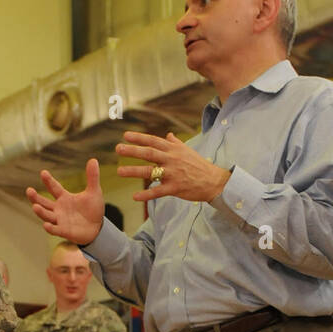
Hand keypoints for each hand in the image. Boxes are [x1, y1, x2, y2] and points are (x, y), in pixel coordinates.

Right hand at [26, 158, 103, 244]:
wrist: (97, 228)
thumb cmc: (93, 210)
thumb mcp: (94, 192)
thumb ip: (92, 177)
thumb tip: (93, 159)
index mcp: (64, 197)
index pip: (54, 187)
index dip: (48, 180)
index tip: (43, 173)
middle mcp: (58, 208)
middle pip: (44, 202)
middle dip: (36, 198)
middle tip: (29, 191)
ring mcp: (60, 220)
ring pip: (46, 215)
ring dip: (41, 212)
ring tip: (35, 206)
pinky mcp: (64, 231)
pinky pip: (55, 230)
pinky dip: (50, 228)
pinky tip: (46, 225)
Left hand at [116, 130, 230, 203]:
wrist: (214, 181)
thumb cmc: (199, 166)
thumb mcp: (188, 151)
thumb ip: (175, 143)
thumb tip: (168, 135)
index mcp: (174, 150)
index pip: (154, 141)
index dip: (139, 138)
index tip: (125, 135)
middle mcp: (172, 160)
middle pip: (149, 153)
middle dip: (133, 151)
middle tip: (118, 149)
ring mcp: (173, 174)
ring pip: (151, 172)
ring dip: (134, 171)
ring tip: (119, 171)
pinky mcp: (175, 188)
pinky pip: (158, 192)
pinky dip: (146, 194)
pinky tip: (135, 196)